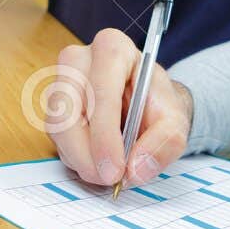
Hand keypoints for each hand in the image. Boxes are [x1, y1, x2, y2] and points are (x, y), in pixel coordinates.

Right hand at [49, 28, 192, 187]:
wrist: (145, 105)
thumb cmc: (157, 105)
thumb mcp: (175, 122)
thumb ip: (164, 143)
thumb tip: (136, 169)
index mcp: (112, 49)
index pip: (101, 91)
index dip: (105, 135)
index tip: (115, 169)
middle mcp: (79, 59)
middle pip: (68, 112)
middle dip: (87, 154)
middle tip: (109, 179)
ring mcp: (61, 81)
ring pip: (58, 129)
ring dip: (81, 159)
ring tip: (108, 172)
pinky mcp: (54, 106)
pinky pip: (56, 139)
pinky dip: (77, 158)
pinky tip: (98, 160)